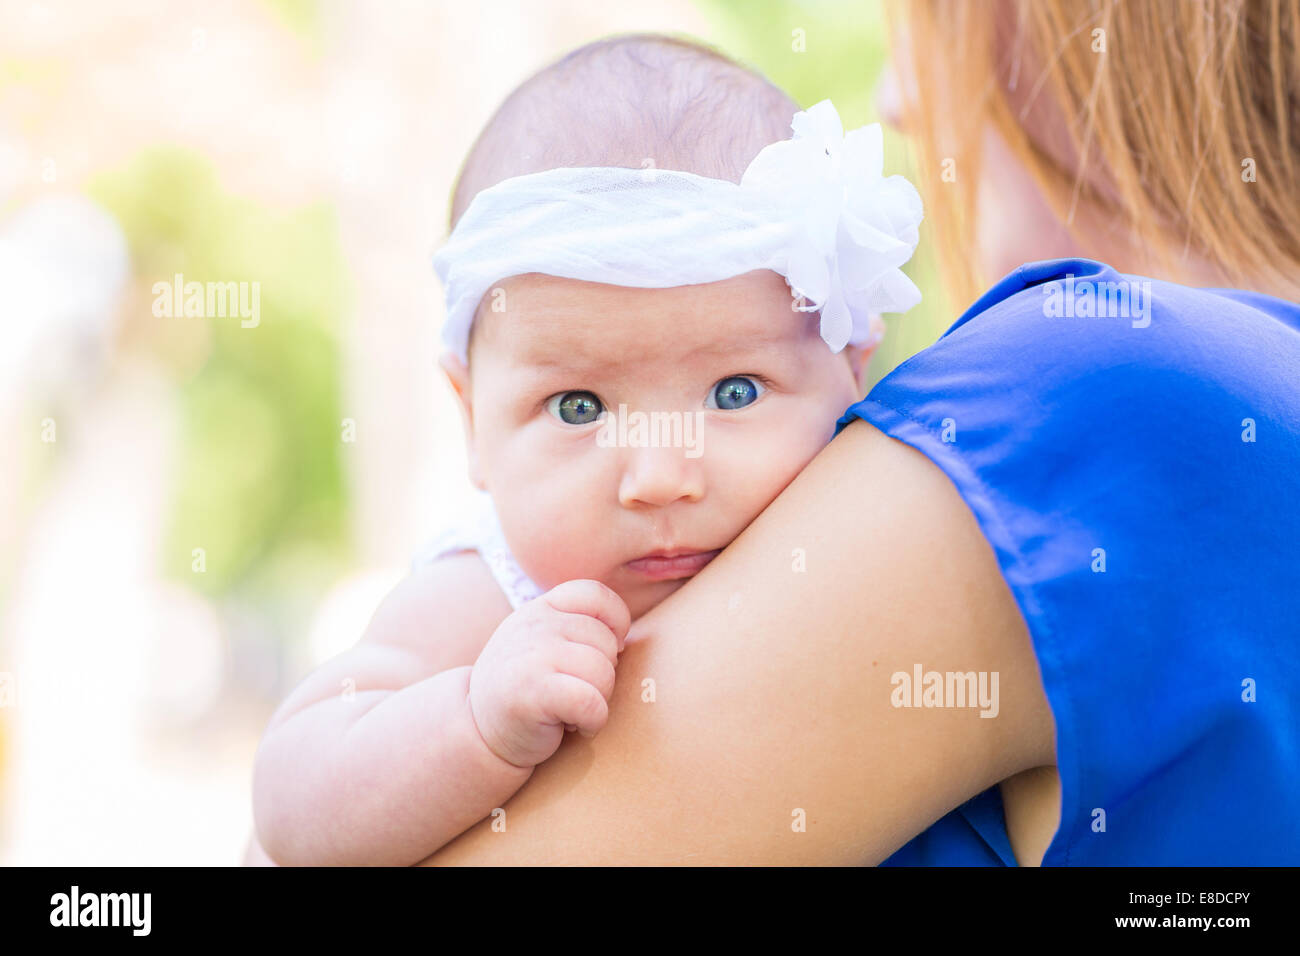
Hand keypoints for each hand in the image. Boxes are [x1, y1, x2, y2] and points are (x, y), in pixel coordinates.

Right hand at [467, 579, 630, 767]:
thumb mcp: (540, 643)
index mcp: (541, 609)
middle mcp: (535, 626)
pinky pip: (591, 701)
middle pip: (606, 642)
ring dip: (599, 700)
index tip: (608, 652)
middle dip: (604, 674)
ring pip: (602, 672)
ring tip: (573, 710)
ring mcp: (531, 656)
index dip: (615, 622)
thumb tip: (624, 639)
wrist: (477, 731)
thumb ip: (573, 627)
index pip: (595, 594)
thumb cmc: (523, 688)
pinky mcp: (532, 692)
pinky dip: (593, 721)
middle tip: (578, 692)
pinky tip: (576, 726)